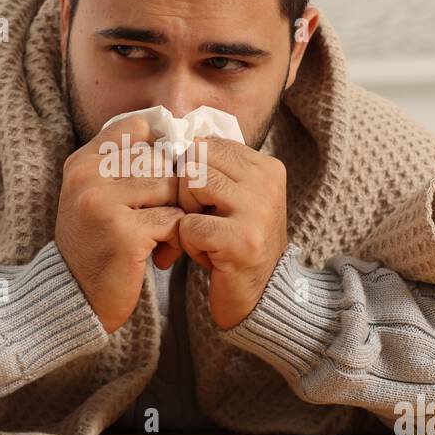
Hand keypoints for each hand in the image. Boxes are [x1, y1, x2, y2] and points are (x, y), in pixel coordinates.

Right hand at [55, 113, 184, 333]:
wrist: (75, 300)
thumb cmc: (96, 246)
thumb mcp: (97, 197)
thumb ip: (124, 165)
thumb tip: (176, 136)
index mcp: (82, 162)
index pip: (138, 128)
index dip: (158, 150)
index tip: (158, 180)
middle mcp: (87, 176)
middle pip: (160, 159)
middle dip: (171, 190)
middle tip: (163, 220)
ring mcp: (102, 202)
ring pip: (170, 187)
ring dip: (176, 215)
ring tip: (162, 238)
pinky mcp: (123, 232)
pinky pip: (173, 219)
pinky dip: (175, 239)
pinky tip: (160, 255)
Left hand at [176, 136, 288, 330]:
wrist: (261, 299)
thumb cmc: (235, 245)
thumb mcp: (232, 198)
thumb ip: (213, 168)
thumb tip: (167, 135)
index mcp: (266, 167)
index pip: (206, 143)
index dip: (190, 172)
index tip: (203, 202)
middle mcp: (266, 182)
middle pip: (194, 160)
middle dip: (184, 192)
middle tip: (199, 221)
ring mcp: (257, 210)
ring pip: (190, 185)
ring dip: (186, 216)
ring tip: (205, 237)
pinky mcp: (241, 240)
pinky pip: (187, 225)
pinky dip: (188, 245)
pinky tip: (210, 258)